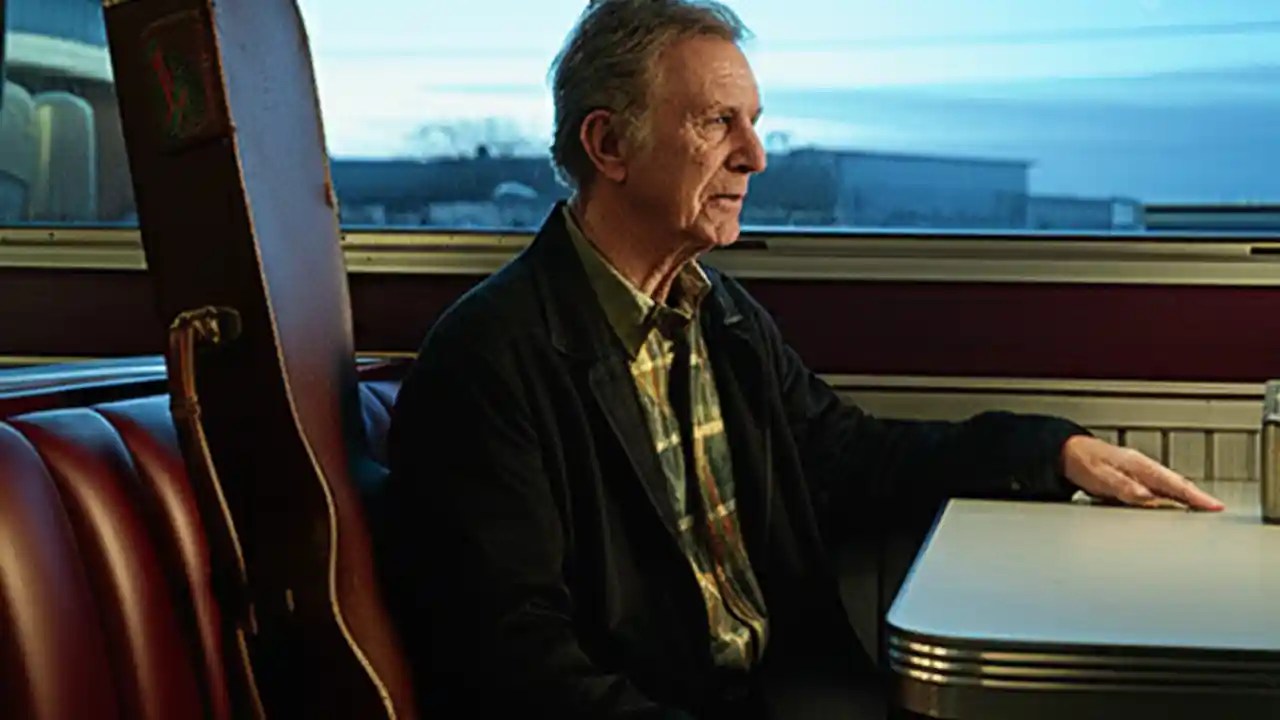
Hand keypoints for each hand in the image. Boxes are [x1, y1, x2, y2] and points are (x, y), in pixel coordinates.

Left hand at [1062, 435, 1224, 510]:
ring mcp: (1139, 472)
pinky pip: (1158, 487)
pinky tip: (1175, 503)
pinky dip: (1171, 495)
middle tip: (1216, 509)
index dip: (1195, 496)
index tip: (1213, 505)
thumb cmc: (1082, 462)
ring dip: (1186, 496)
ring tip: (1203, 508)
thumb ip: (1124, 488)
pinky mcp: (1133, 477)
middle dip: (1197, 496)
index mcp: (1139, 466)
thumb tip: (1146, 498)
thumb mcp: (1101, 477)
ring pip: (1169, 485)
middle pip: (1177, 484)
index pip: (1174, 483)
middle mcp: (1143, 467)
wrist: (1067, 452)